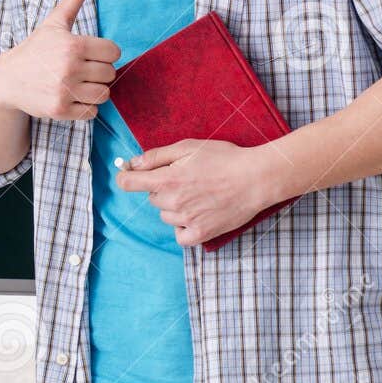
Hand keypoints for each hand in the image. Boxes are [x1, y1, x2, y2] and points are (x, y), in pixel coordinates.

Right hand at [0, 0, 119, 121]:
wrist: (8, 79)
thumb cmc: (36, 49)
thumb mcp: (55, 21)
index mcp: (73, 44)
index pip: (114, 52)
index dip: (104, 53)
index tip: (89, 53)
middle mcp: (70, 68)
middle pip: (110, 74)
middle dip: (98, 72)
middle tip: (80, 69)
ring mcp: (65, 90)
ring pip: (104, 94)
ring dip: (94, 90)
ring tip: (77, 83)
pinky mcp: (60, 110)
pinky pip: (92, 112)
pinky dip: (85, 107)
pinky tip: (70, 97)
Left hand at [114, 138, 282, 247]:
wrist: (255, 179)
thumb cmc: (223, 158)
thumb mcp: (188, 147)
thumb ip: (156, 156)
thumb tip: (133, 163)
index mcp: (167, 179)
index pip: (128, 183)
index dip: (125, 176)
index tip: (128, 174)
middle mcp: (173, 202)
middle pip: (151, 198)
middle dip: (162, 189)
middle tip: (185, 179)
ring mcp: (187, 220)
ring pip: (166, 215)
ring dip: (174, 207)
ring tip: (198, 195)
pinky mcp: (201, 234)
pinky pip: (179, 235)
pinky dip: (184, 227)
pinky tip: (197, 214)